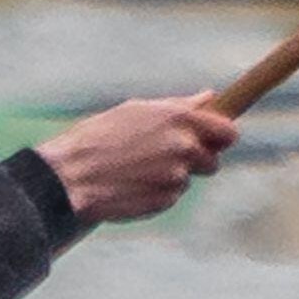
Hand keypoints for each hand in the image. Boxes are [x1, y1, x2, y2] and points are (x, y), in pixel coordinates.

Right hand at [37, 95, 237, 222]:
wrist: (71, 176)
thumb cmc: (99, 137)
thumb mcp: (137, 111)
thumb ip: (180, 106)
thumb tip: (211, 97)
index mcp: (179, 119)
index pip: (228, 132)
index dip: (222, 137)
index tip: (213, 140)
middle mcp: (184, 147)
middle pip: (212, 160)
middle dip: (196, 160)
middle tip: (164, 156)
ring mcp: (177, 176)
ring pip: (188, 178)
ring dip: (172, 175)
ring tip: (138, 168)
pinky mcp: (167, 200)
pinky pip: (171, 195)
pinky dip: (158, 191)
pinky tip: (132, 184)